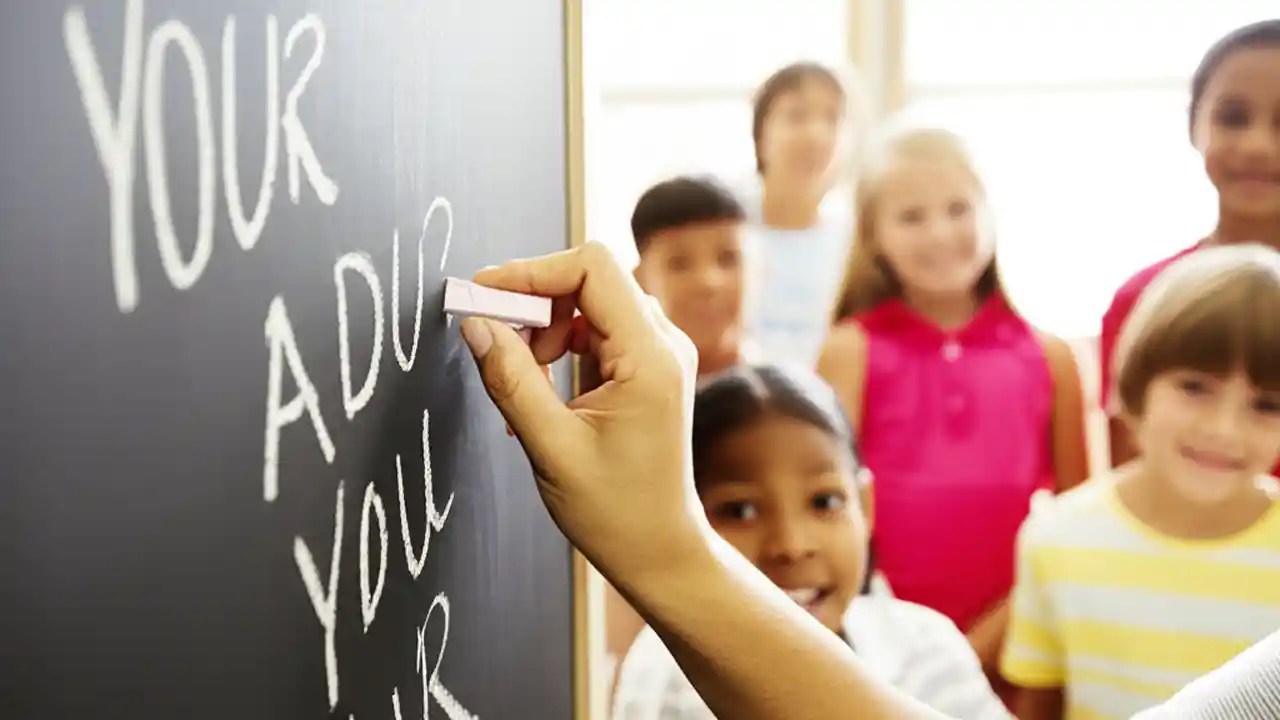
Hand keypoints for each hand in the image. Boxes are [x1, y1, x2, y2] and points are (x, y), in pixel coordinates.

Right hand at [459, 243, 704, 584]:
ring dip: (544, 331)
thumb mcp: (551, 446)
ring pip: (589, 305)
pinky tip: (539, 394)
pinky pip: (597, 332)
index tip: (486, 293)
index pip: (592, 267)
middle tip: (493, 342)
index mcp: (651, 357)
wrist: (660, 550)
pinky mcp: (647, 370)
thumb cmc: (617, 511)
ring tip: (521, 385)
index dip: (532, 271)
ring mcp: (659, 356)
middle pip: (589, 281)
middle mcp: (664, 345)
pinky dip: (560, 350)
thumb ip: (511, 379)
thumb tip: (475, 323)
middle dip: (533, 304)